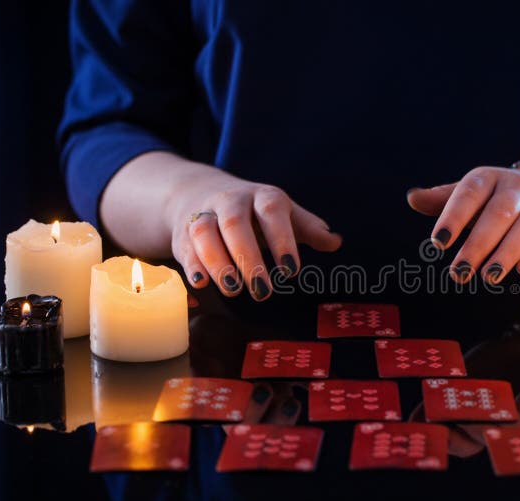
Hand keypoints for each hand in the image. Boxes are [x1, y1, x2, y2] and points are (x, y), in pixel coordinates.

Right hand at [167, 168, 341, 299]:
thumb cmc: (254, 211)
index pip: (272, 212)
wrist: (199, 192)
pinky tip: (202, 285)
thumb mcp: (283, 213)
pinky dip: (191, 266)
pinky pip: (184, 247)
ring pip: (204, 233)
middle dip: (248, 258)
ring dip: (217, 263)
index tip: (292, 271)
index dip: (282, 240)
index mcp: (262, 196)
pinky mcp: (183, 233)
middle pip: (235, 224)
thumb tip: (336, 242)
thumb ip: (308, 228)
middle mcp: (230, 201)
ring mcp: (203, 215)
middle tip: (263, 290)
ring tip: (233, 290)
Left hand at [407, 166, 519, 283]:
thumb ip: (443, 199)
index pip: (470, 193)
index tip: (437, 243)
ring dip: (507, 253)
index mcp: (490, 177)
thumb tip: (412, 198)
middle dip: (478, 245)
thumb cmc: (500, 199)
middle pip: (499, 214)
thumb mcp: (473, 194)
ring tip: (488, 277)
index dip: (454, 216)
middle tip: (458, 273)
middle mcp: (519, 187)